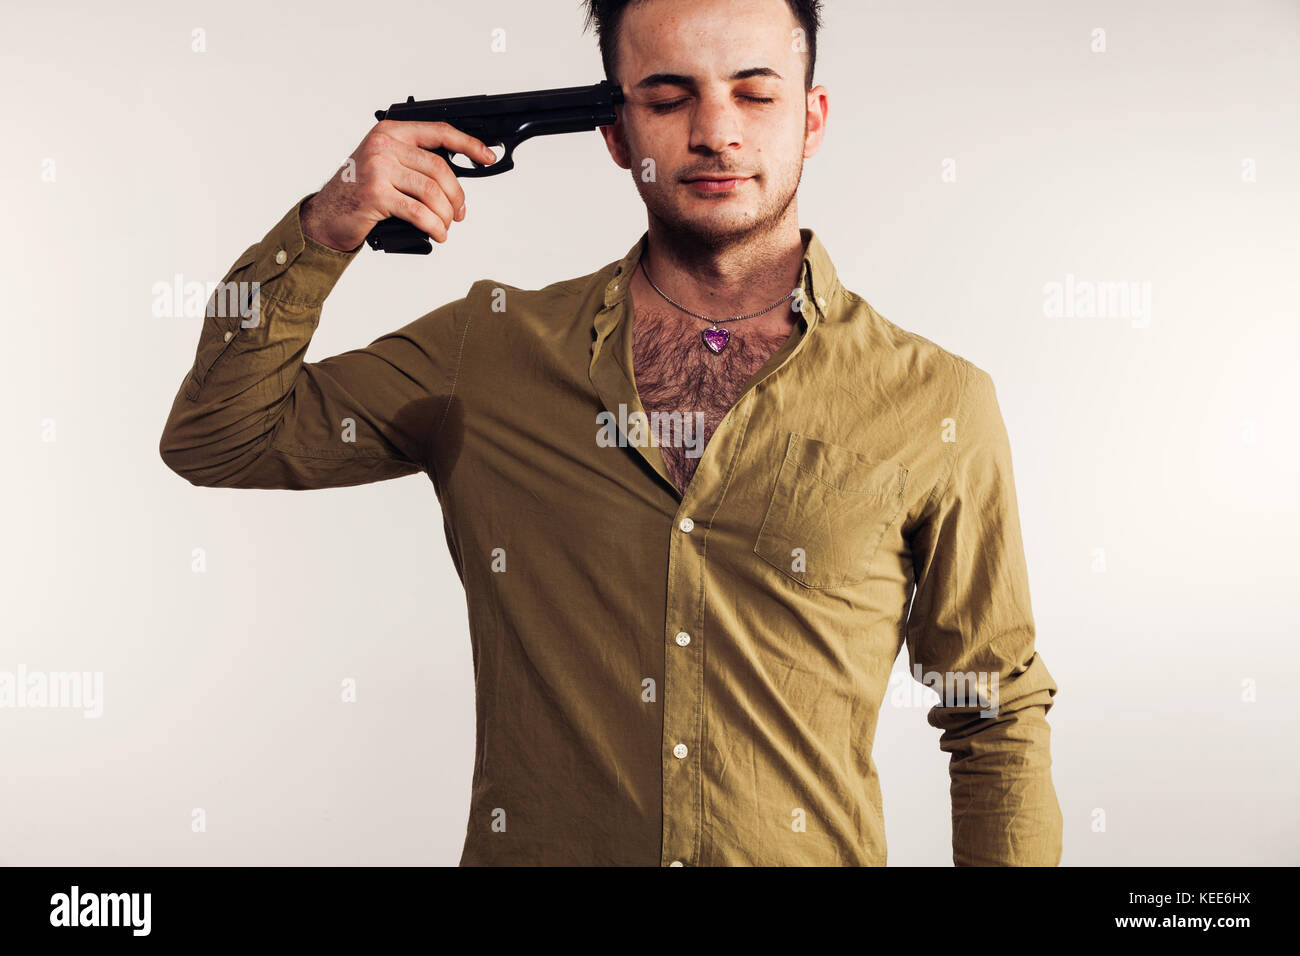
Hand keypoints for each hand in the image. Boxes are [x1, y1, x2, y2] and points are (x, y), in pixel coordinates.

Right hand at [301, 121, 497, 251]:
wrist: (325, 216)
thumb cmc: (357, 193)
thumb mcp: (383, 166)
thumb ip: (412, 164)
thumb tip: (454, 180)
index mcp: (389, 132)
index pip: (438, 131)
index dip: (467, 144)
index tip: (487, 157)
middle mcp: (384, 146)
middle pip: (439, 168)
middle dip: (456, 195)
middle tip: (459, 212)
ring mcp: (378, 169)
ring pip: (432, 191)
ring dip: (445, 214)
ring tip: (445, 226)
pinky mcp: (376, 195)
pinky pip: (419, 212)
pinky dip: (434, 226)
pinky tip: (438, 234)